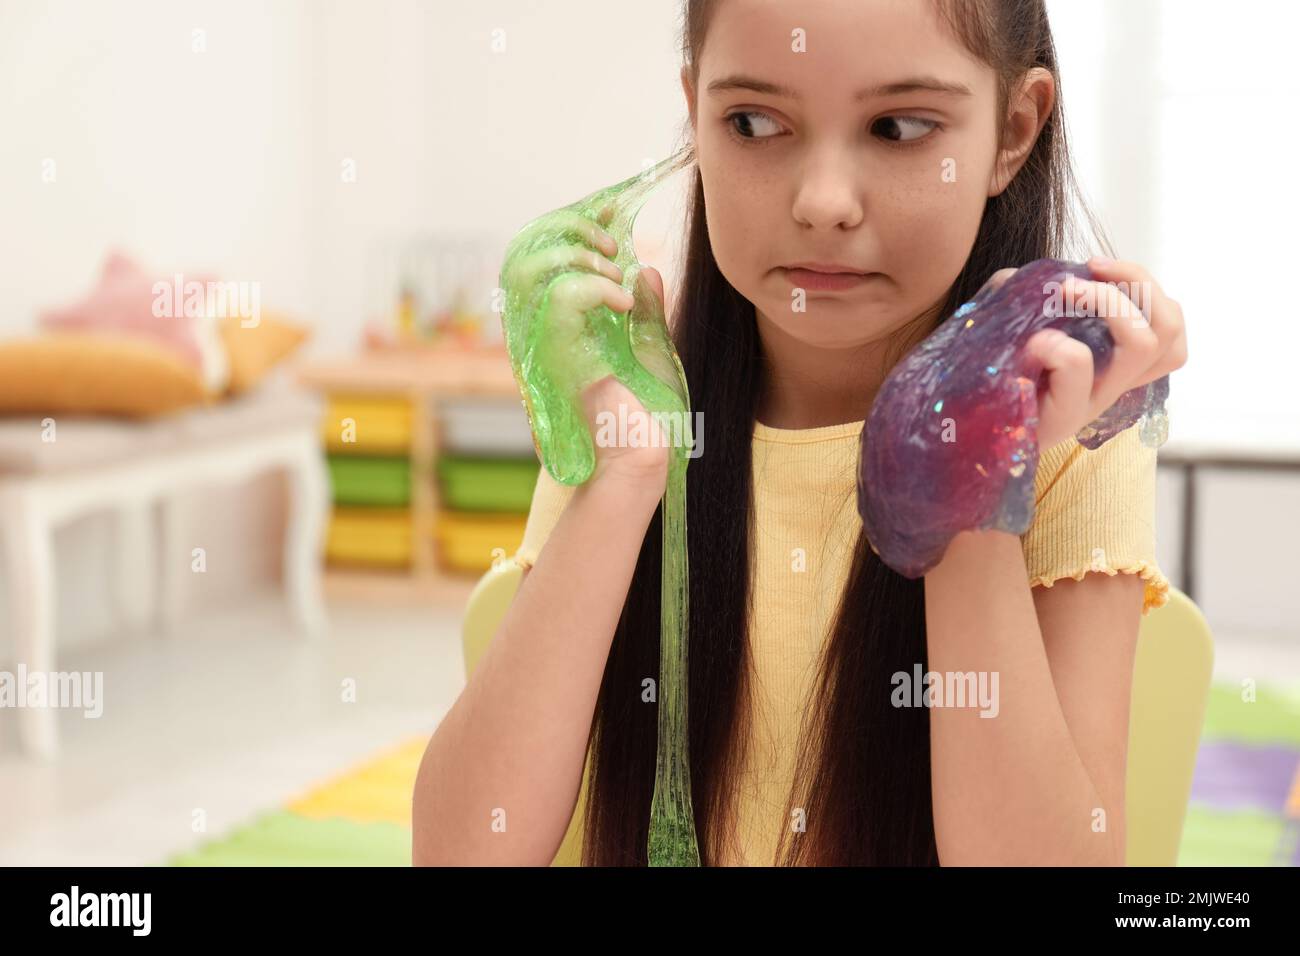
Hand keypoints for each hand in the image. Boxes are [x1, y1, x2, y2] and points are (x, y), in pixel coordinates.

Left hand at [986, 257, 1187, 450]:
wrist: (962, 432)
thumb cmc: (990, 375)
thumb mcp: (1016, 325)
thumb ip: (1032, 295)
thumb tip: (1042, 275)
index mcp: (1112, 366)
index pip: (1170, 332)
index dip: (1150, 291)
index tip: (1100, 269)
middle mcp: (1112, 385)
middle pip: (1168, 330)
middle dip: (1137, 281)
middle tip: (1090, 269)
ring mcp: (1092, 403)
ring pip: (1143, 344)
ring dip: (1109, 301)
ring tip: (1065, 292)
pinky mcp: (1064, 418)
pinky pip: (1078, 363)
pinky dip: (1054, 340)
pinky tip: (1029, 345)